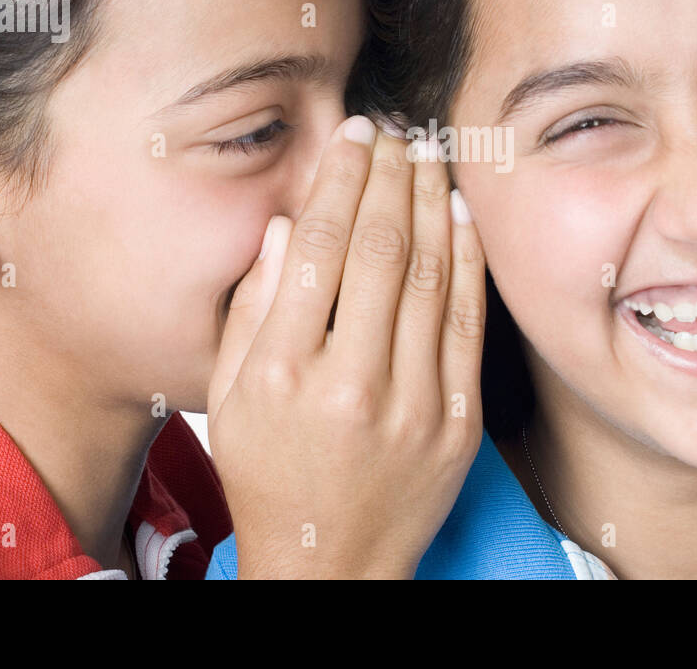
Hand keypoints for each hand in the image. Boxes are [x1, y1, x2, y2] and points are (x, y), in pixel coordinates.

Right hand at [207, 116, 485, 577]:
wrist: (330, 565)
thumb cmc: (268, 474)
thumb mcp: (227, 396)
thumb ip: (253, 307)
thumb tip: (288, 226)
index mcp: (282, 372)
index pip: (321, 246)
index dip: (342, 178)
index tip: (354, 136)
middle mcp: (350, 384)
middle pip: (381, 249)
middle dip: (391, 175)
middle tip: (396, 131)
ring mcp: (413, 405)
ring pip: (431, 275)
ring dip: (431, 202)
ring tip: (429, 154)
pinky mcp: (459, 422)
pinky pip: (469, 321)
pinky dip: (467, 259)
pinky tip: (461, 214)